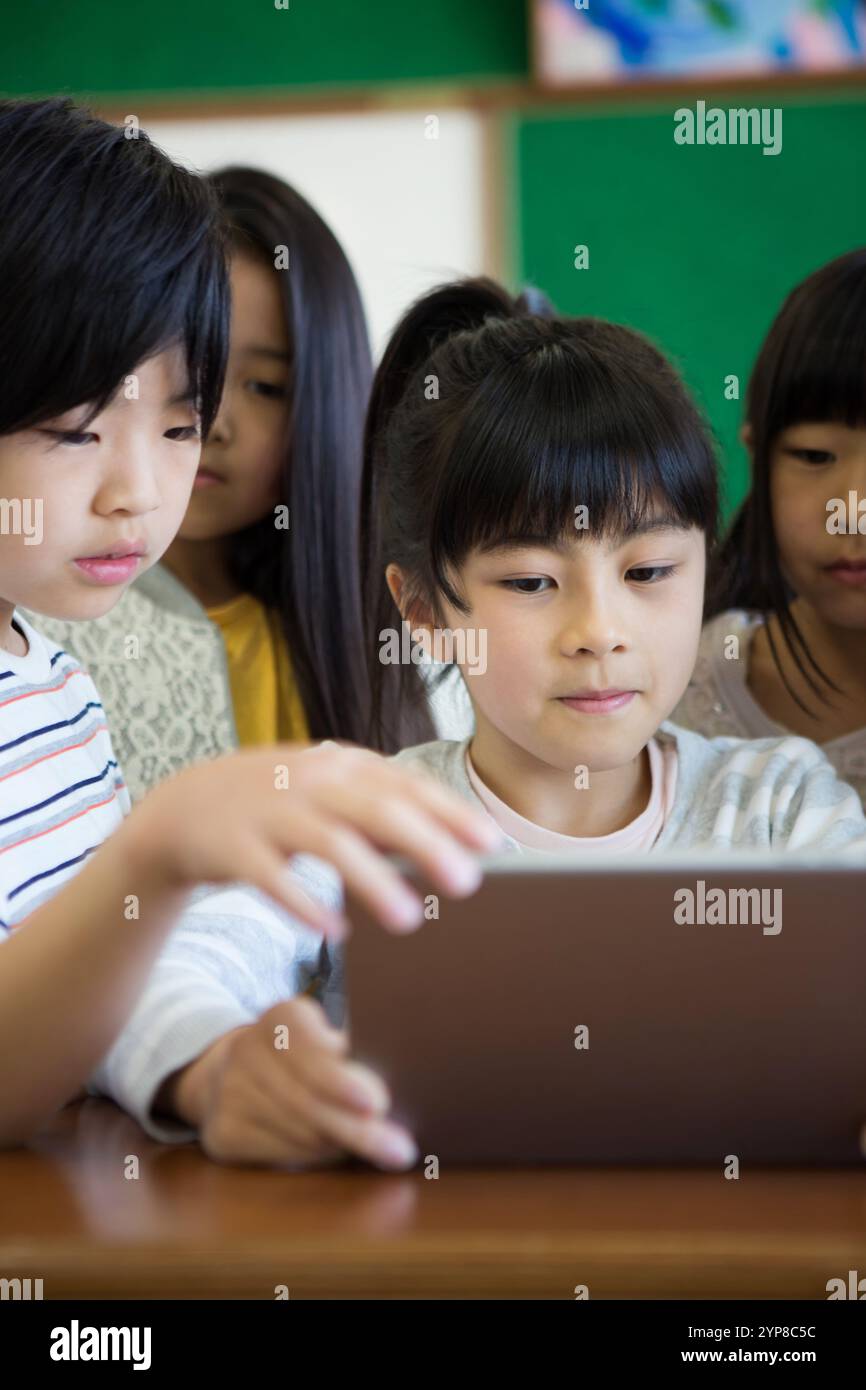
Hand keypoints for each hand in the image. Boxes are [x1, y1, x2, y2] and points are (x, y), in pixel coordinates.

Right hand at [121, 741, 501, 937]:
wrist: (186, 808)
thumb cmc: (280, 806)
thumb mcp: (332, 795)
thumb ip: (384, 814)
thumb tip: (456, 845)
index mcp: (341, 767)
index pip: (406, 785)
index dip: (450, 813)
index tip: (491, 844)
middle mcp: (309, 783)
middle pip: (376, 810)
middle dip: (427, 844)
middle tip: (468, 883)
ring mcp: (269, 812)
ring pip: (328, 844)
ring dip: (372, 881)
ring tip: (409, 919)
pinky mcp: (234, 848)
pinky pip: (271, 876)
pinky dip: (303, 901)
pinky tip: (333, 929)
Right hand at [165, 997, 415, 1170]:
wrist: (231, 1071)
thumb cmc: (304, 1052)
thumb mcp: (330, 1033)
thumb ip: (361, 1044)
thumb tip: (405, 1059)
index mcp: (282, 1016)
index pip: (310, 1051)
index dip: (341, 1081)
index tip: (377, 1103)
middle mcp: (247, 1050)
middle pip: (308, 1101)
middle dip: (358, 1130)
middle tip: (400, 1149)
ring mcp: (228, 1093)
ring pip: (299, 1132)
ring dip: (342, 1145)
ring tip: (378, 1149)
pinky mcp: (221, 1133)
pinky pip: (279, 1155)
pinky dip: (314, 1157)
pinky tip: (335, 1152)